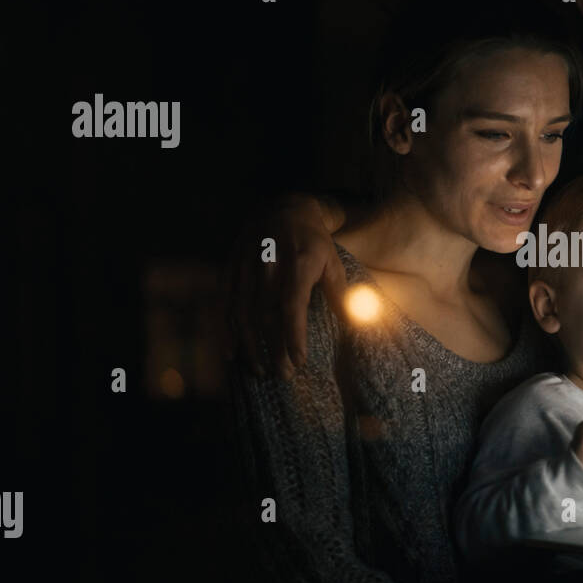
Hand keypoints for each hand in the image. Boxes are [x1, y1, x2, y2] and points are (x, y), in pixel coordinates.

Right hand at [225, 195, 346, 378]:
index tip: (299, 362)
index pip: (293, 306)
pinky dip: (228, 332)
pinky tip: (233, 354)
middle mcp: (269, 266)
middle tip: (283, 374)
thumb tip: (356, 324)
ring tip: (260, 370)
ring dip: (250, 346)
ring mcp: (246, 268)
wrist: (282, 208)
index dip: (294, 336)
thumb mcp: (333, 262)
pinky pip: (226, 305)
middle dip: (274, 349)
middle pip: (267, 316)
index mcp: (298, 264)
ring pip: (243, 314)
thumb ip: (340, 294)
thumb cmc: (314, 242)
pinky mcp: (231, 270)